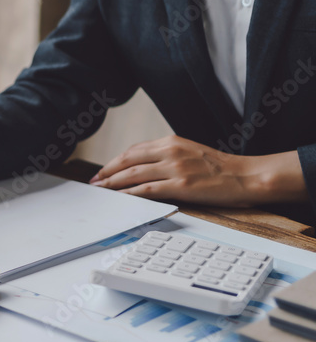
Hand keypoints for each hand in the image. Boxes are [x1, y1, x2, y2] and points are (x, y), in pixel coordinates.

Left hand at [90, 135, 306, 205]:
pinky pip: (146, 190)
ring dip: (113, 184)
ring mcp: (175, 168)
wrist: (246, 176)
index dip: (114, 161)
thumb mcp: (190, 152)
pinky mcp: (181, 185)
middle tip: (94, 183)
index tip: (103, 171)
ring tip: (101, 192)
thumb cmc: (220, 168)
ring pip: (133, 175)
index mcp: (171, 141)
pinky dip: (129, 194)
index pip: (134, 150)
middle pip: (128, 160)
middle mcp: (170, 152)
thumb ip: (167, 156)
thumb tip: (143, 167)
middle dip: (107, 172)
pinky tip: (119, 199)